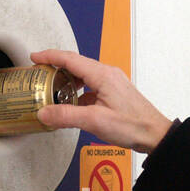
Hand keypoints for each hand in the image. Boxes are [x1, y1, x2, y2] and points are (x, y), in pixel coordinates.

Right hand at [30, 49, 173, 153]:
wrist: (154, 134)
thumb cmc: (132, 125)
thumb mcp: (95, 121)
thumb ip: (67, 116)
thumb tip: (43, 113)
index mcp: (102, 75)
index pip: (70, 59)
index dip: (50, 56)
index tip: (34, 57)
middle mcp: (107, 74)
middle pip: (76, 64)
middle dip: (55, 67)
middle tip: (39, 74)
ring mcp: (112, 83)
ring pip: (83, 75)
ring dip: (67, 80)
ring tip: (51, 89)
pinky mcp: (114, 92)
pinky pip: (91, 86)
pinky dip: (78, 91)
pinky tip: (72, 103)